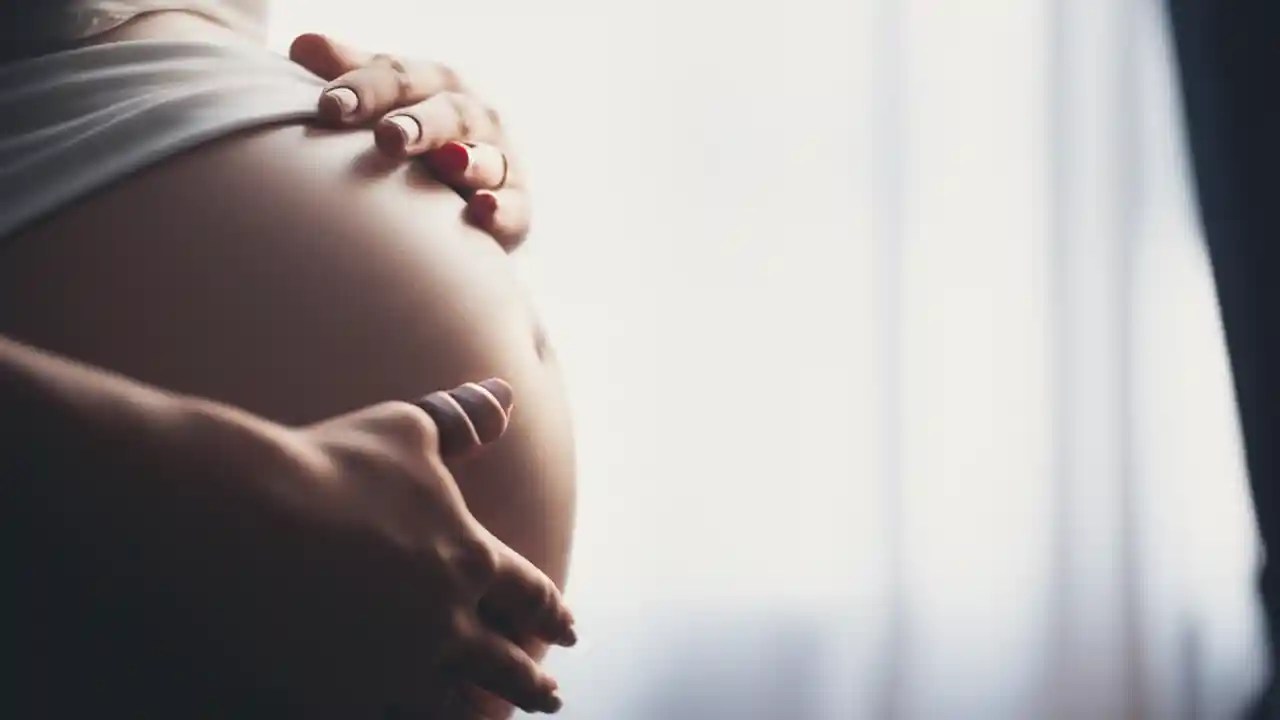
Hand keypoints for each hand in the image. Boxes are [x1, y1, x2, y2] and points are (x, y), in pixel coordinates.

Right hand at [146, 379, 572, 714]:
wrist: (235, 519)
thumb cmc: (326, 464)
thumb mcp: (405, 430)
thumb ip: (460, 419)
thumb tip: (505, 392)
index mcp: (468, 560)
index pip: (528, 595)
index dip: (551, 613)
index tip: (568, 629)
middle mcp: (444, 624)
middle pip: (504, 664)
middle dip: (531, 684)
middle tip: (552, 697)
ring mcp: (394, 669)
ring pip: (452, 704)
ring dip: (478, 711)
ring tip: (489, 718)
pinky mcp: (341, 700)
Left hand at [289, 33, 531, 250]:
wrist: (463, 187)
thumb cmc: (412, 134)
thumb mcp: (382, 100)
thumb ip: (349, 74)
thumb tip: (303, 46)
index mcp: (435, 83)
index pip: (399, 77)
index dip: (366, 89)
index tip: (329, 107)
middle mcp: (473, 116)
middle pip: (448, 113)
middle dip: (420, 124)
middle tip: (389, 137)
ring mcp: (497, 160)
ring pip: (487, 158)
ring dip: (469, 160)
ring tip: (447, 161)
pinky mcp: (515, 206)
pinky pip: (513, 208)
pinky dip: (501, 210)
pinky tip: (482, 209)